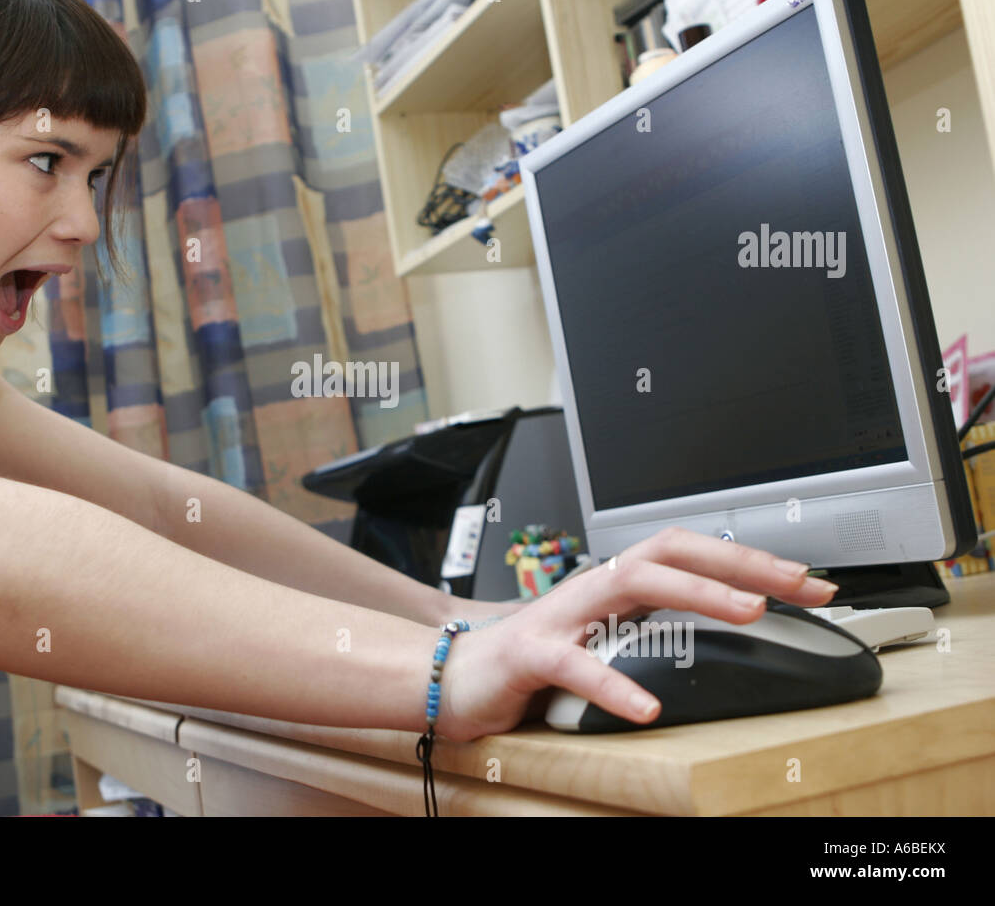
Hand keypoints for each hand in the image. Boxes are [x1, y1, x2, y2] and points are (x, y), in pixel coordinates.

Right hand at [431, 527, 837, 742]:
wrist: (449, 677)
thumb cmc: (530, 664)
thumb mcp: (601, 643)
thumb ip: (649, 632)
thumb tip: (722, 634)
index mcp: (612, 588)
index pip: (687, 554)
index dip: (748, 561)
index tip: (811, 582)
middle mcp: (591, 590)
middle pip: (669, 551)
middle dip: (740, 562)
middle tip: (802, 583)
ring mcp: (560, 617)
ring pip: (632, 585)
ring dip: (697, 594)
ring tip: (750, 614)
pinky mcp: (530, 656)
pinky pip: (575, 665)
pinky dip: (613, 686)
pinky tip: (647, 709)